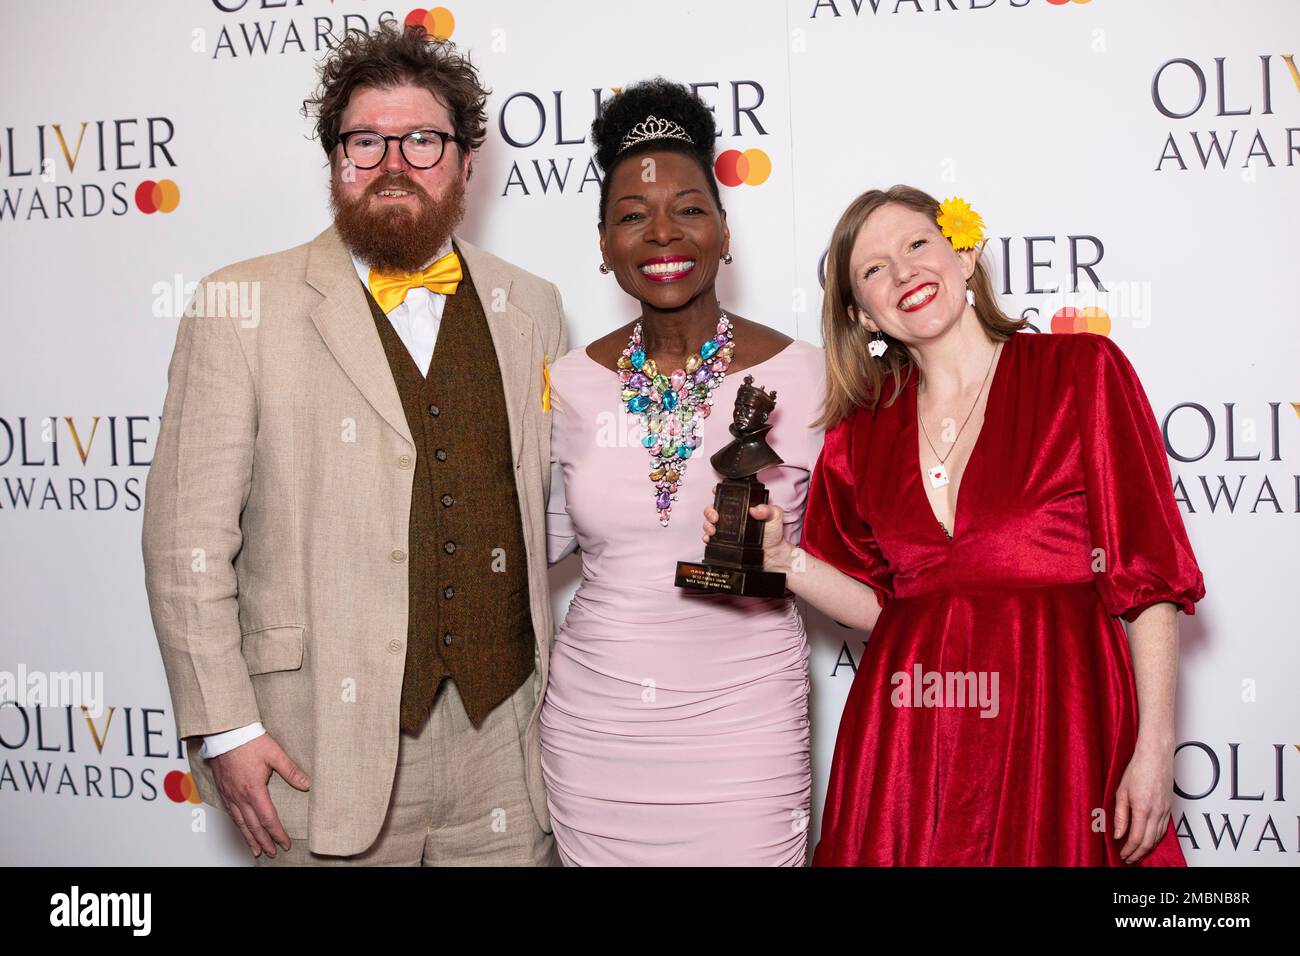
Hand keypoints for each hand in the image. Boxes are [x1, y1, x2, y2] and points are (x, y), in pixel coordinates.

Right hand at [209, 732, 310, 858]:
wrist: (226, 733)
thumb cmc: (249, 740)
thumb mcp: (275, 753)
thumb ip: (291, 770)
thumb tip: (306, 784)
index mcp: (254, 789)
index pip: (268, 818)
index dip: (277, 833)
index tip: (284, 843)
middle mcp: (239, 796)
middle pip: (252, 826)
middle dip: (263, 841)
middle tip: (271, 853)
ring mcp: (229, 794)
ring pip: (239, 823)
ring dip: (248, 838)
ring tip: (255, 849)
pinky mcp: (223, 790)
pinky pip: (230, 814)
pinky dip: (237, 826)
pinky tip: (240, 829)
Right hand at [702, 501, 791, 570]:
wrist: (772, 553)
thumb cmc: (773, 533)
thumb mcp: (775, 516)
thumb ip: (768, 509)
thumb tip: (755, 509)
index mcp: (741, 506)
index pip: (726, 496)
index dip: (718, 492)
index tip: (715, 492)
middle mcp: (731, 516)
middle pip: (713, 508)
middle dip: (709, 511)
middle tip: (715, 517)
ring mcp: (726, 529)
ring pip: (709, 522)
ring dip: (707, 525)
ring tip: (713, 529)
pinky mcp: (723, 541)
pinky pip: (709, 537)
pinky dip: (706, 537)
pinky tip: (710, 538)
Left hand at [1112, 741, 1173, 863]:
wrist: (1156, 755)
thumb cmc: (1137, 769)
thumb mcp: (1121, 792)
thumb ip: (1120, 815)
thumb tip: (1118, 834)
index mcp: (1143, 809)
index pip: (1136, 838)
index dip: (1129, 850)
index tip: (1122, 854)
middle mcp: (1157, 812)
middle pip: (1148, 842)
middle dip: (1138, 853)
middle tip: (1128, 859)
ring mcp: (1166, 810)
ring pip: (1158, 837)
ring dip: (1147, 848)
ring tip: (1137, 853)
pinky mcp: (1170, 807)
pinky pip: (1164, 829)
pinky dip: (1156, 838)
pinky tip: (1149, 840)